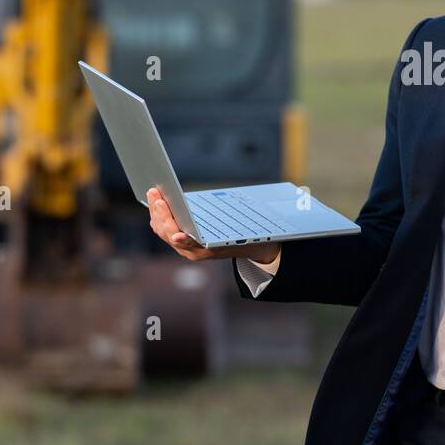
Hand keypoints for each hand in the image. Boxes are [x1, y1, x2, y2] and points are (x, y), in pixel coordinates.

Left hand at [146, 187, 280, 263]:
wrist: (248, 249)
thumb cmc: (252, 234)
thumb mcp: (256, 225)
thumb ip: (258, 217)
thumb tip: (290, 201)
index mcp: (212, 250)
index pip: (193, 246)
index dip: (183, 241)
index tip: (176, 236)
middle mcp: (195, 252)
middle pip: (170, 234)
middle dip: (162, 214)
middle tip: (157, 195)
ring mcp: (185, 248)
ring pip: (163, 231)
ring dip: (157, 213)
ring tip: (154, 192)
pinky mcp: (179, 241)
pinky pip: (163, 229)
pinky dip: (158, 215)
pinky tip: (157, 200)